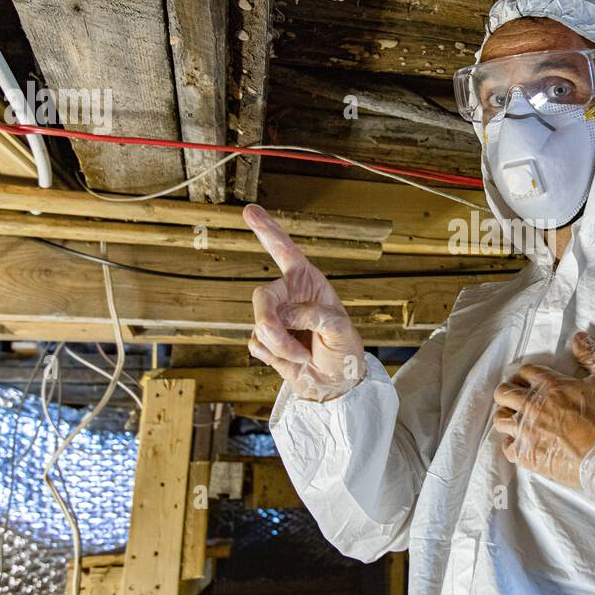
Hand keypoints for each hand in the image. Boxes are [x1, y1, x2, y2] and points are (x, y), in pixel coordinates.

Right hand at [243, 204, 365, 400]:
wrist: (335, 384)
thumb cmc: (344, 351)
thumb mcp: (341, 330)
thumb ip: (315, 316)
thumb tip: (282, 316)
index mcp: (310, 283)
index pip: (286, 252)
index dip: (268, 231)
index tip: (250, 210)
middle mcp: (290, 296)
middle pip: (262, 296)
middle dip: (269, 321)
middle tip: (283, 342)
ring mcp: (276, 318)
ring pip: (260, 325)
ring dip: (280, 345)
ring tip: (304, 355)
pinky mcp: (266, 341)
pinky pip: (256, 345)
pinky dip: (274, 356)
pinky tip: (293, 359)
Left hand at [491, 332, 594, 496]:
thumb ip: (592, 354)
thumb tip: (578, 338)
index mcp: (550, 385)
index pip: (524, 372)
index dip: (527, 375)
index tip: (532, 382)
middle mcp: (533, 406)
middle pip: (504, 392)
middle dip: (511, 392)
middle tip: (522, 399)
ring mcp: (527, 431)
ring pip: (499, 419)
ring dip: (508, 416)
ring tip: (520, 420)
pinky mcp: (527, 456)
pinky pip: (506, 447)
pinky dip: (512, 443)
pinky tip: (524, 443)